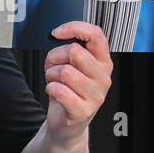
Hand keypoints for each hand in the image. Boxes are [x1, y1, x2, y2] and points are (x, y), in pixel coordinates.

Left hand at [43, 22, 112, 144]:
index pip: (96, 34)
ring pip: (65, 72)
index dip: (74, 28)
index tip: (57, 33)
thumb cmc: (69, 92)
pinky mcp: (83, 111)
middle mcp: (103, 77)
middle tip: (53, 66)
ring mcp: (96, 95)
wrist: (67, 124)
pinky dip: (50, 89)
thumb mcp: (73, 67)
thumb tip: (58, 36)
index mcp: (103, 62)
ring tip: (55, 82)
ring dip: (51, 75)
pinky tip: (54, 93)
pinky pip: (60, 91)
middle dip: (55, 56)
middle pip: (75, 51)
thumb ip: (70, 50)